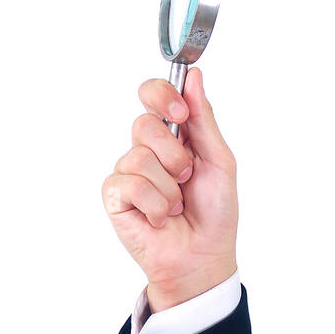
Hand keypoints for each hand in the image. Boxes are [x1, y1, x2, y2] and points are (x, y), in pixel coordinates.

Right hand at [102, 67, 237, 310]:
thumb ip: (203, 120)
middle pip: (144, 124)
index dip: (162, 96)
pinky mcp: (115, 197)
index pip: (153, 95)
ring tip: (177, 205)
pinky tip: (161, 218)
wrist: (204, 256)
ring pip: (139, 157)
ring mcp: (128, 173)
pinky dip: (156, 205)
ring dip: (169, 188)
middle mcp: (147, 149)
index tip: (180, 113)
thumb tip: (194, 77)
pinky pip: (131, 185)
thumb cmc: (215, 212)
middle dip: (174, 154)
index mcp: (173, 135)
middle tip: (187, 177)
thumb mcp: (219, 161)